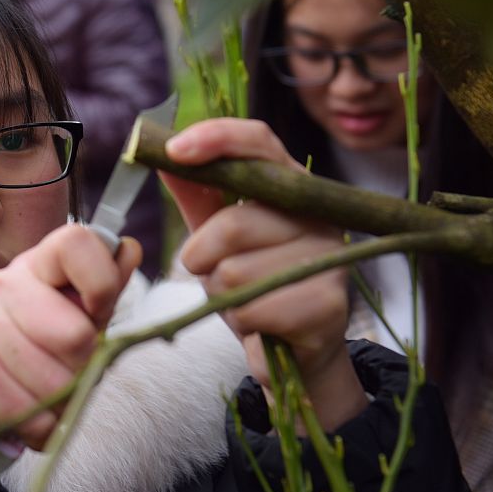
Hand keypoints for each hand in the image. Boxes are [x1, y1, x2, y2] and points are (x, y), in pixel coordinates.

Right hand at [0, 225, 140, 482]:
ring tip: (35, 399)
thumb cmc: (22, 365)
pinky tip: (19, 419)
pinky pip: (36, 415)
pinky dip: (39, 429)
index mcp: (31, 268)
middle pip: (78, 334)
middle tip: (58, 375)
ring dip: (58, 406)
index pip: (77, 242)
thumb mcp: (69, 324)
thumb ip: (100, 291)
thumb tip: (129, 249)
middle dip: (80, 371)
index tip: (97, 315)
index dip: (103, 282)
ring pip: (59, 384)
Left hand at [162, 118, 366, 429]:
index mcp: (292, 185)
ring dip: (222, 294)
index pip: (258, 141)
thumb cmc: (254, 284)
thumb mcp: (218, 235)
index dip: (215, 138)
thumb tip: (163, 153)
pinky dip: (242, 320)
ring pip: (235, 272)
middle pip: (232, 222)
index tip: (173, 151)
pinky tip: (261, 323)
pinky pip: (253, 308)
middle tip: (213, 273)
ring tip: (244, 299)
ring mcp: (329, 256)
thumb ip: (196, 193)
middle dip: (203, 257)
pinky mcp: (329, 302)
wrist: (294, 353)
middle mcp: (318, 213)